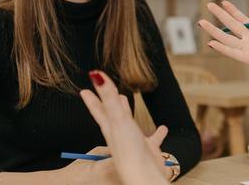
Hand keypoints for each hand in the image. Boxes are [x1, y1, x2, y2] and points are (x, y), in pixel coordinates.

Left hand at [80, 70, 168, 184]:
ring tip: (127, 102)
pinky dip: (158, 132)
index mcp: (110, 128)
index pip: (99, 109)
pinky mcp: (149, 150)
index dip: (92, 99)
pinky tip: (164, 128)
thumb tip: (95, 74)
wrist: (143, 176)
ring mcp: (134, 142)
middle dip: (109, 103)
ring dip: (128, 113)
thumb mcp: (117, 118)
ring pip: (130, 124)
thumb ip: (107, 97)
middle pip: (112, 115)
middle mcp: (120, 135)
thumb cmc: (128, 150)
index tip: (84, 90)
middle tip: (106, 91)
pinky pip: (154, 138)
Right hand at [198, 0, 248, 84]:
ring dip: (214, 30)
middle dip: (220, 15)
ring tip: (201, 22)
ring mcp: (247, 48)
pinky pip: (231, 51)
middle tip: (208, 5)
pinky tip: (210, 43)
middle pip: (231, 24)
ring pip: (226, 37)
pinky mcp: (247, 58)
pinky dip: (221, 47)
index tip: (223, 2)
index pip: (242, 18)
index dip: (232, 10)